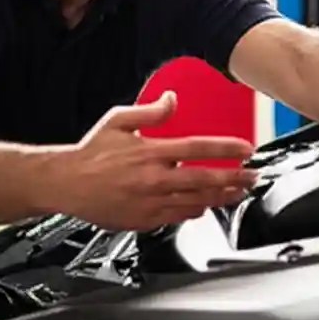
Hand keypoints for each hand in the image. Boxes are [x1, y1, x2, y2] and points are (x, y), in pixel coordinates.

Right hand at [52, 91, 257, 229]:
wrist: (66, 183)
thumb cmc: (90, 154)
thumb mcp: (118, 120)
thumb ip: (149, 111)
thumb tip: (172, 99)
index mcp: (150, 152)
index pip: (198, 148)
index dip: (226, 149)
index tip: (246, 149)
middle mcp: (154, 179)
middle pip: (205, 180)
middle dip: (234, 179)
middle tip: (252, 177)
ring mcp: (150, 202)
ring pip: (196, 203)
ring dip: (221, 198)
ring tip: (237, 194)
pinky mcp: (144, 220)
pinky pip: (177, 218)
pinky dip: (195, 212)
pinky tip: (205, 207)